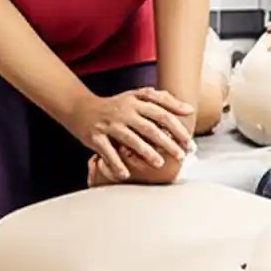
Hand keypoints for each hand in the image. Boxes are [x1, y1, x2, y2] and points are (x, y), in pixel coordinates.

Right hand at [65, 88, 192, 182]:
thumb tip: (190, 110)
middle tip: (181, 156)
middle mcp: (124, 111)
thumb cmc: (116, 105)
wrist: (81, 107)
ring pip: (131, 139)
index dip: (178, 128)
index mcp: (137, 101)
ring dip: (146, 152)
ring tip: (159, 163)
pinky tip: (125, 174)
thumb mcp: (138, 96)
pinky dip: (116, 163)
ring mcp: (110, 124)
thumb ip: (164, 100)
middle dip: (167, 143)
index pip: (162, 113)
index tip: (189, 142)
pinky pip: (107, 152)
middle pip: (150, 127)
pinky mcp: (95, 137)